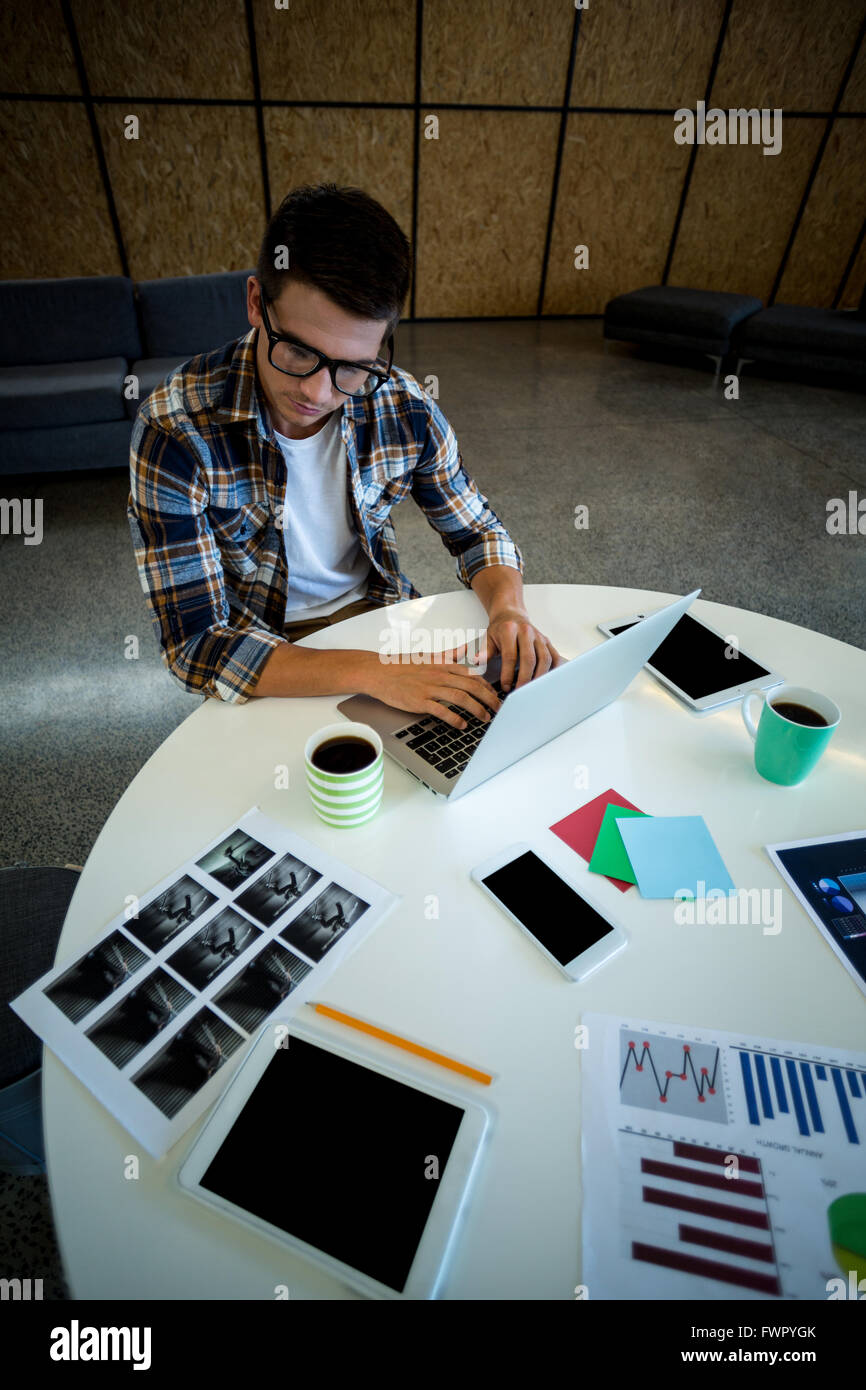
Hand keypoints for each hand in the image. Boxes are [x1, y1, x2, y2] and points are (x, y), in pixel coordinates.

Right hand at [363, 647, 501, 729]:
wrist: (379, 672)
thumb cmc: (402, 666)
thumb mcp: (428, 656)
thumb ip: (448, 655)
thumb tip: (462, 650)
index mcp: (443, 665)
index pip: (473, 676)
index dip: (487, 687)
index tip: (495, 696)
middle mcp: (440, 675)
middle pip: (472, 686)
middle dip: (489, 699)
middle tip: (498, 709)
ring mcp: (430, 687)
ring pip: (461, 697)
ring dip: (477, 709)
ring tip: (485, 718)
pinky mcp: (420, 700)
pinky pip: (442, 710)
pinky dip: (455, 718)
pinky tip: (462, 724)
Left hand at [472, 607, 565, 690]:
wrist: (511, 615)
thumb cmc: (498, 630)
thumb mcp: (486, 638)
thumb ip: (480, 651)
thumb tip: (474, 661)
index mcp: (509, 630)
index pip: (510, 655)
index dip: (508, 673)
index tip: (505, 687)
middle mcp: (526, 631)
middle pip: (529, 658)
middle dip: (525, 678)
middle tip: (519, 693)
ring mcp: (539, 637)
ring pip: (544, 659)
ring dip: (539, 677)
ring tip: (532, 691)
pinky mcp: (547, 642)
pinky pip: (554, 657)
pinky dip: (553, 670)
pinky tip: (547, 682)